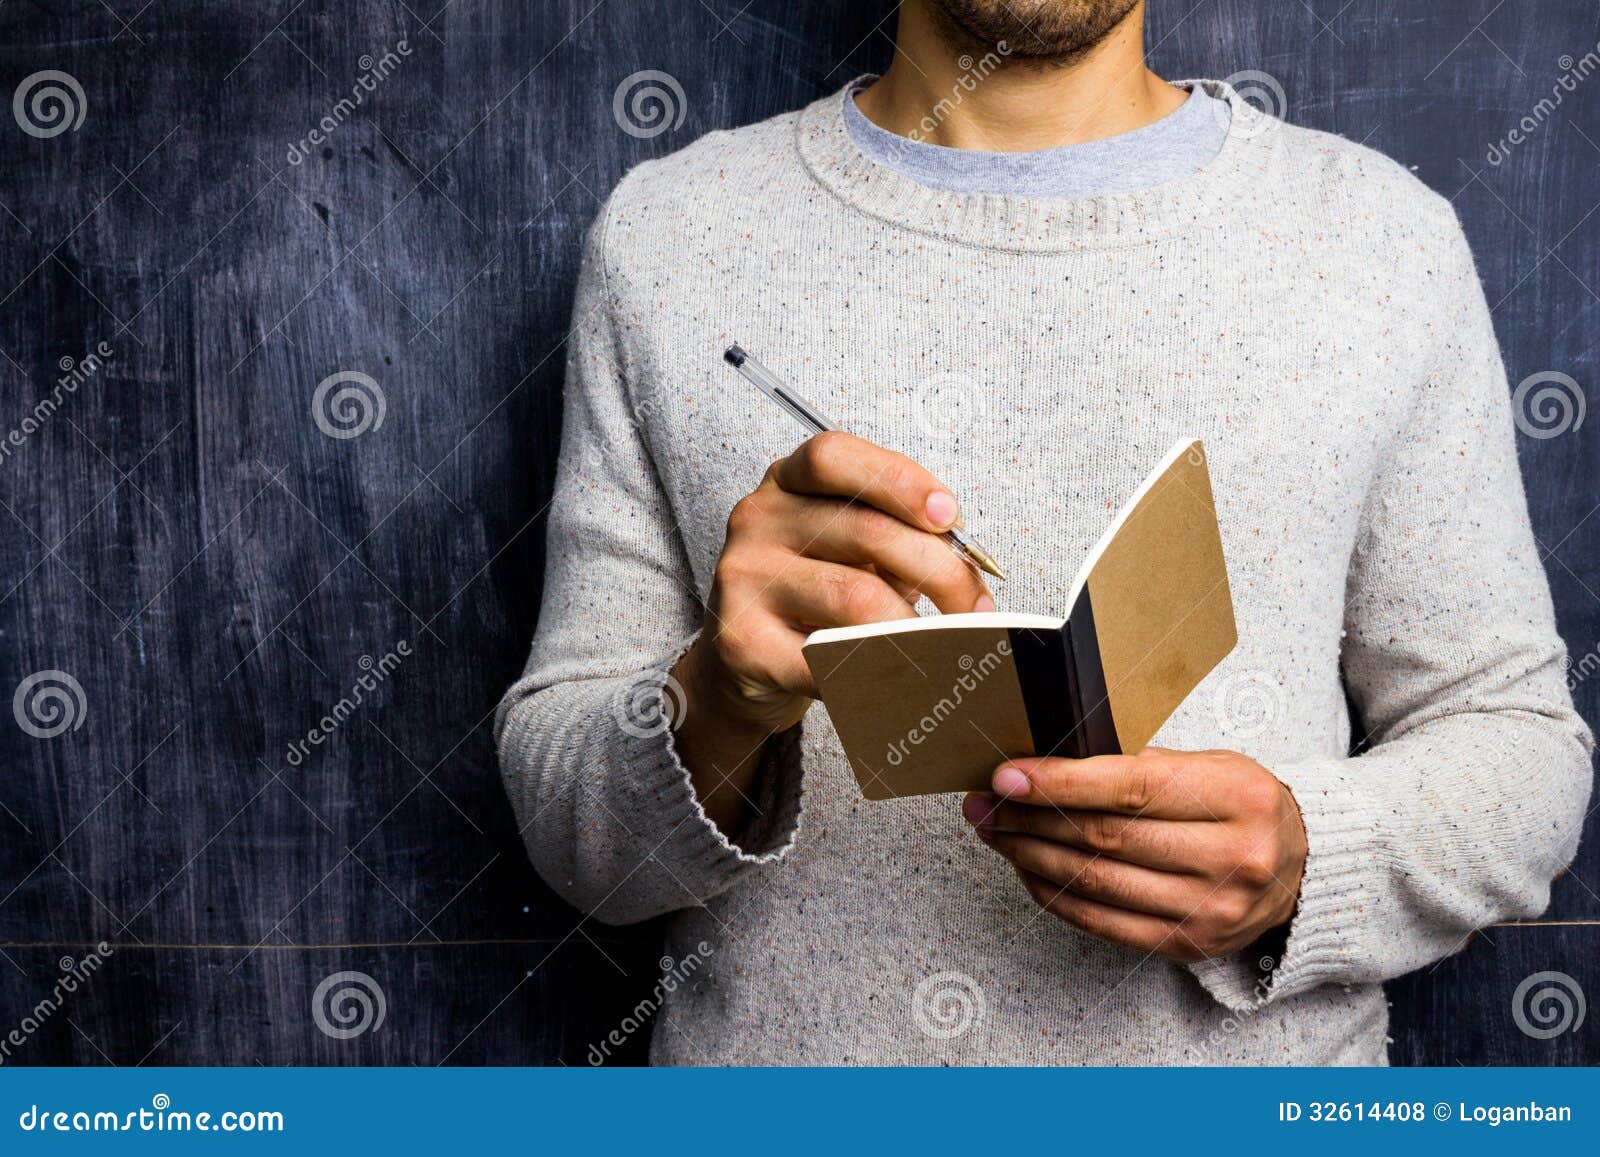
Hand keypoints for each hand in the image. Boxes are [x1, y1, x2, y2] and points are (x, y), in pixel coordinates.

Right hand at [671, 431, 992, 831]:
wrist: (746, 659)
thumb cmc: (815, 595)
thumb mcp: (855, 550)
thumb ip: (901, 538)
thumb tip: (968, 567)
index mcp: (787, 482)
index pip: (835, 457)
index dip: (898, 480)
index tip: (949, 516)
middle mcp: (758, 519)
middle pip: (865, 531)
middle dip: (941, 572)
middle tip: (975, 609)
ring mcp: (743, 577)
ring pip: (854, 598)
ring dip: (915, 628)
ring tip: (942, 647)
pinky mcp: (740, 638)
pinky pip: (824, 658)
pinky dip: (875, 672)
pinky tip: (898, 679)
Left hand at [962, 748, 1306, 962]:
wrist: (1299, 869)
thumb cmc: (1240, 804)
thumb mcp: (1210, 765)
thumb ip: (1140, 765)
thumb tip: (1048, 766)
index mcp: (1238, 796)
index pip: (1131, 788)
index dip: (1060, 782)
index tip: (1007, 776)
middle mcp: (1232, 858)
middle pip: (1106, 839)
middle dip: (1031, 819)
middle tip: (985, 802)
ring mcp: (1210, 910)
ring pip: (1096, 882)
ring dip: (1030, 855)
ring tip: (995, 830)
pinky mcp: (1186, 944)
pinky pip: (1101, 921)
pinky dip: (1054, 893)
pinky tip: (1026, 867)